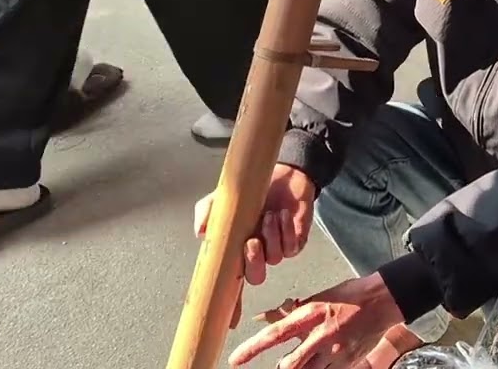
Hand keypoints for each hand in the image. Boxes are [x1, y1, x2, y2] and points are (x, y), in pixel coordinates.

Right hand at [194, 164, 316, 321]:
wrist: (285, 174)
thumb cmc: (252, 191)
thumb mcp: (223, 199)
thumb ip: (208, 213)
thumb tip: (201, 232)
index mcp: (237, 252)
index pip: (232, 286)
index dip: (230, 306)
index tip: (228, 323)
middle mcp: (257, 256)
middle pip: (255, 277)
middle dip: (252, 262)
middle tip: (251, 240)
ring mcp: (278, 249)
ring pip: (274, 259)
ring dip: (270, 236)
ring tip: (269, 215)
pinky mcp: (297, 241)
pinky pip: (291, 248)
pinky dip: (285, 231)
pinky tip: (283, 215)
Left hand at [229, 273, 403, 367]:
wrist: (382, 302)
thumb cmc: (349, 297)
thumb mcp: (317, 298)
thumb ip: (290, 313)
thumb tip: (262, 317)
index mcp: (312, 314)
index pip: (276, 333)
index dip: (253, 348)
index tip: (236, 359)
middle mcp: (322, 335)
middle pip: (290, 365)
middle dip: (282, 368)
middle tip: (282, 364)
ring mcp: (336, 352)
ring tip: (303, 361)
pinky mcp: (348, 363)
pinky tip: (320, 363)